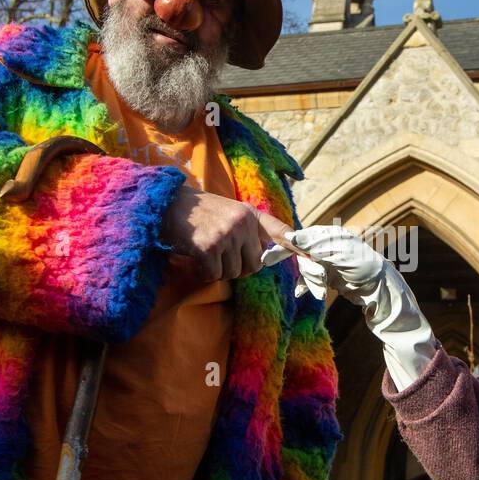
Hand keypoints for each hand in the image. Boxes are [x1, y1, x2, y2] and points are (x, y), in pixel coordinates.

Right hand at [162, 183, 290, 282]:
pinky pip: (214, 275)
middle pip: (254, 265)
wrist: (166, 203)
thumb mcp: (229, 212)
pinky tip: (195, 259)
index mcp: (249, 214)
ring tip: (205, 254)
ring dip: (218, 271)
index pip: (279, 232)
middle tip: (220, 257)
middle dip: (237, 267)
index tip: (312, 259)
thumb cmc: (198, 213)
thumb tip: (263, 258)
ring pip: (233, 273)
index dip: (296, 246)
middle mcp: (242, 223)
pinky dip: (203, 273)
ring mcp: (226, 235)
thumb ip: (249, 230)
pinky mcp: (209, 248)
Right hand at [261, 224, 388, 300]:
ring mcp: (328, 261)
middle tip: (270, 263)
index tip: (268, 256)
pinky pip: (311, 279)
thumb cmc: (364, 267)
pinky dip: (307, 285)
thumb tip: (290, 236)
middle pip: (301, 253)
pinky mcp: (329, 275)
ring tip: (320, 289)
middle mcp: (327, 246)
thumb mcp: (339, 253)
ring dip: (310, 279)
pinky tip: (300, 293)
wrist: (380, 288)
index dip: (284, 245)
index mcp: (330, 235)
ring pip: (306, 269)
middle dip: (300, 267)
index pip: (301, 238)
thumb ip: (314, 245)